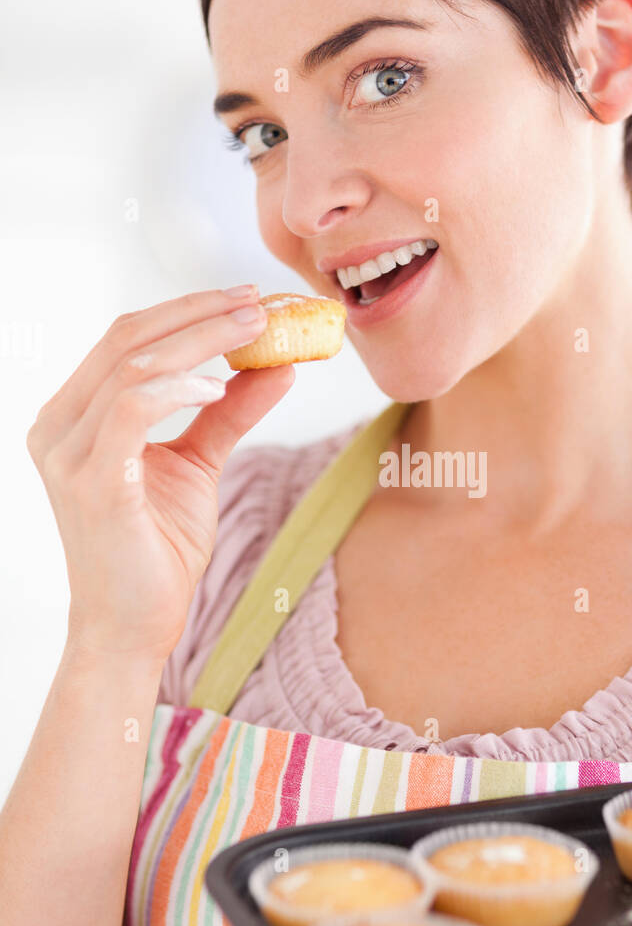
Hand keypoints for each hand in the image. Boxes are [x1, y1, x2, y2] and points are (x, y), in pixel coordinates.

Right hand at [27, 286, 294, 664]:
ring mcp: (69, 454)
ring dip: (199, 342)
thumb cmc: (157, 548)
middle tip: (258, 303)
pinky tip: (218, 386)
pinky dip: (176, 389)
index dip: (187, 309)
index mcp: (75, 415)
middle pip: (128, 340)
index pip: (127, 338)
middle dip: (199, 314)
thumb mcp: (199, 465)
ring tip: (253, 332)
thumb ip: (228, 414)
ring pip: (132, 366)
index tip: (245, 297)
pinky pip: (130, 412)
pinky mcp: (91, 483)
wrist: (132, 628)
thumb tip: (277, 367)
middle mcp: (59, 427)